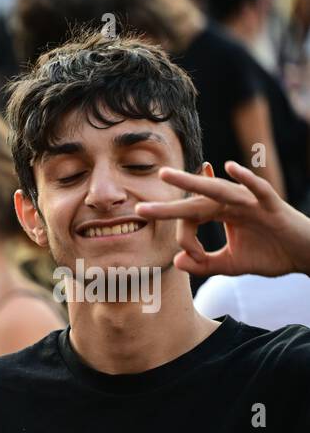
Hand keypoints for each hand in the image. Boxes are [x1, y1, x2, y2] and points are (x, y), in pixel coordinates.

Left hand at [135, 161, 309, 277]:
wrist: (305, 257)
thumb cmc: (271, 255)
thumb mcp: (231, 265)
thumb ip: (204, 264)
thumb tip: (175, 261)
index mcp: (222, 214)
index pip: (191, 217)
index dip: (186, 239)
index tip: (194, 256)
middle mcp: (233, 203)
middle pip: (196, 199)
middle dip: (168, 202)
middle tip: (139, 207)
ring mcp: (252, 202)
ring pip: (218, 189)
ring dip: (193, 182)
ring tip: (167, 175)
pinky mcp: (272, 206)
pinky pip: (257, 189)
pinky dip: (244, 178)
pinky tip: (228, 167)